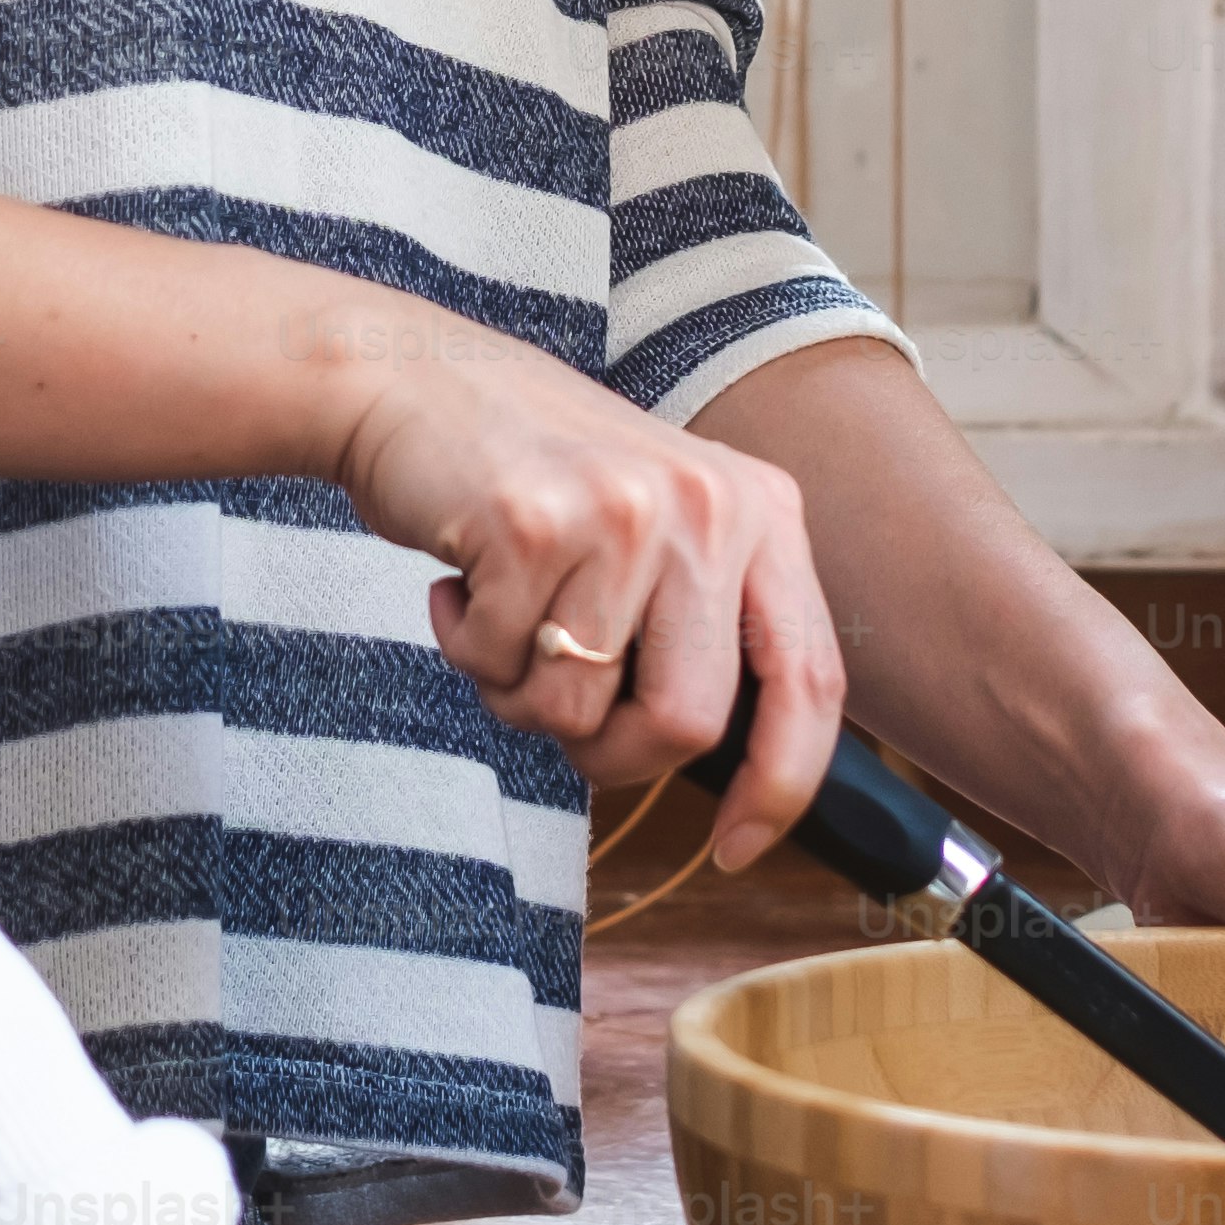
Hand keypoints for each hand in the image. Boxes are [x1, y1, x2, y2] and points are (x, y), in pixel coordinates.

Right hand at [316, 313, 843, 870]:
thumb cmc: (536, 478)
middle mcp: (709, 505)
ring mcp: (622, 511)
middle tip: (557, 699)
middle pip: (688, 723)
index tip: (735, 847)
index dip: (782, 785)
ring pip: (577, 711)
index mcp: (761, 511)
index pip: (810, 679)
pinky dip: (466, 648)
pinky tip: (461, 578)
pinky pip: (500, 667)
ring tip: (503, 609)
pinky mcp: (532, 523)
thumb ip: (706, 622)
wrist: (414, 378)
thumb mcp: (661, 525)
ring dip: (517, 693)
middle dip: (611, 752)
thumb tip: (734, 776)